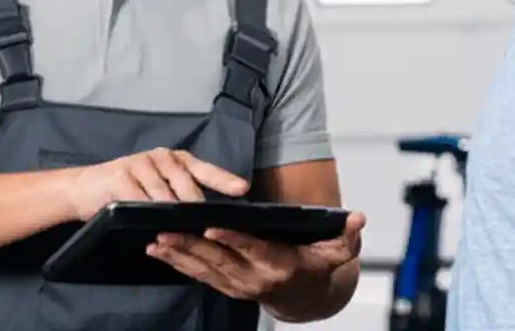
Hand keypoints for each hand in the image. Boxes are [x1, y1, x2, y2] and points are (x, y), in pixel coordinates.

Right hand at [64, 148, 248, 221]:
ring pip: (165, 195)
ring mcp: (141, 163)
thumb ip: (180, 195)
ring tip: (178, 228)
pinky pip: (141, 198)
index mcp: (175, 159)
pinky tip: (150, 221)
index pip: (205, 169)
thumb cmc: (127, 189)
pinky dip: (147, 210)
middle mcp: (161, 156)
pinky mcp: (122, 175)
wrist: (85, 188)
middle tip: (204, 225)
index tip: (242, 189)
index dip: (224, 180)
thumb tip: (208, 213)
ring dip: (171, 213)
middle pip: (187, 185)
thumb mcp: (158, 188)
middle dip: (195, 208)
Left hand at [147, 211, 366, 301]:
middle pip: (219, 259)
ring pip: (203, 269)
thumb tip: (358, 218)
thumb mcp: (335, 252)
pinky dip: (177, 263)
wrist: (306, 297)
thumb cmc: (316, 266)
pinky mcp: (226, 286)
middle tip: (166, 231)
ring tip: (155, 241)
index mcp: (278, 264)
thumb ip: (345, 236)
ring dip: (178, 255)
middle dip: (191, 245)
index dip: (232, 237)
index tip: (212, 224)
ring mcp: (237, 285)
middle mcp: (254, 278)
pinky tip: (158, 251)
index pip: (252, 248)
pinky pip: (198, 275)